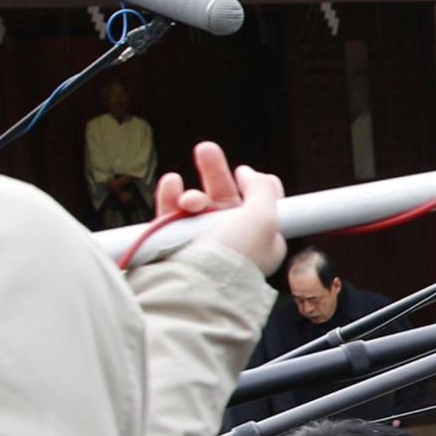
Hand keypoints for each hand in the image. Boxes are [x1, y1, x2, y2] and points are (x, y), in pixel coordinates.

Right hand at [152, 141, 283, 273]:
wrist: (192, 286)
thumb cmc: (234, 256)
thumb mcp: (265, 217)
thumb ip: (262, 188)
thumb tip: (248, 172)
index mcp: (259, 239)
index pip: (259, 205)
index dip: (251, 185)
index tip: (242, 173)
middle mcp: (230, 240)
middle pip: (224, 197)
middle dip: (215, 172)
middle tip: (206, 149)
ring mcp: (199, 242)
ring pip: (195, 203)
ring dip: (192, 193)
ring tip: (188, 200)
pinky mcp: (170, 242)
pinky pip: (170, 212)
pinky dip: (170, 195)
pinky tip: (171, 185)